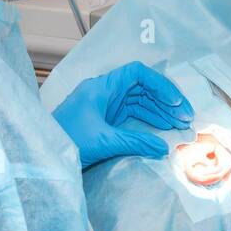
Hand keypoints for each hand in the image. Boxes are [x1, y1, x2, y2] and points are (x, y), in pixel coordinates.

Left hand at [53, 61, 193, 168]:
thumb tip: (163, 147)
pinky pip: (131, 114)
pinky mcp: (104, 119)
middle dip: (165, 101)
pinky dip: (148, 119)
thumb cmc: (67, 141)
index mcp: (101, 87)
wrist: (44, 156)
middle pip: (142, 87)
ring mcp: (104, 105)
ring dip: (160, 111)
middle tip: (185, 117)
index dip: (160, 85)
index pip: (137, 74)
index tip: (176, 102)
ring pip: (139, 101)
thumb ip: (136, 142)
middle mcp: (104, 92)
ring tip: (179, 124)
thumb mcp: (104, 141)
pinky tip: (162, 127)